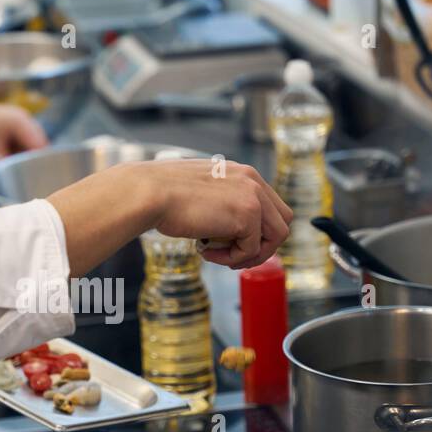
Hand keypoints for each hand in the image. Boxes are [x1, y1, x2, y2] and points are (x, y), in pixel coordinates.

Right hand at [150, 159, 292, 269]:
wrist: (150, 193)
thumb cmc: (163, 194)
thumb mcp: (202, 192)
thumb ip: (222, 202)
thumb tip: (228, 227)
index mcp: (243, 173)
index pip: (271, 205)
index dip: (258, 230)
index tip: (235, 243)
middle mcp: (253, 181)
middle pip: (282, 221)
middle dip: (262, 245)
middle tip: (235, 256)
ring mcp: (253, 197)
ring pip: (275, 238)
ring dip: (250, 254)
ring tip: (220, 257)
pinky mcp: (248, 216)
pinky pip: (252, 249)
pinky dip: (232, 258)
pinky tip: (207, 253)